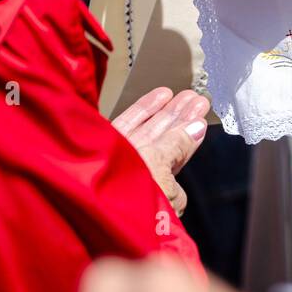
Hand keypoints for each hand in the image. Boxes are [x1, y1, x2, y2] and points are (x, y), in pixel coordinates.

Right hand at [113, 86, 209, 212]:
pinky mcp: (103, 146)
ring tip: (186, 95)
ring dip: (168, 112)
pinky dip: (145, 108)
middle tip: (198, 101)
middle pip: (164, 144)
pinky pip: (129, 124)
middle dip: (182, 121)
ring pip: (148, 132)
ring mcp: (120, 162)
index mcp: (157, 194)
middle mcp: (138, 178)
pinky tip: (161, 94)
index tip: (201, 120)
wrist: (91, 197)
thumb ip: (176, 146)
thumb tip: (196, 129)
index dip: (189, 139)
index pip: (177, 161)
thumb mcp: (159, 167)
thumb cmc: (129, 196)